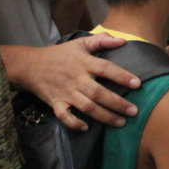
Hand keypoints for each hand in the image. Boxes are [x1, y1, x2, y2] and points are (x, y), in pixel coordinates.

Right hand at [17, 34, 139, 130]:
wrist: (30, 65)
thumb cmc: (60, 55)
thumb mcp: (79, 43)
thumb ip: (101, 41)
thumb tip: (122, 41)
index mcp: (83, 63)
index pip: (106, 68)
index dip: (122, 76)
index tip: (137, 84)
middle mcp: (76, 78)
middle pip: (99, 93)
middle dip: (117, 103)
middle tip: (134, 111)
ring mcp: (66, 92)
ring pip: (87, 107)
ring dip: (104, 116)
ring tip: (121, 123)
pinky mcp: (55, 103)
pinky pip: (64, 116)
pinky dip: (74, 123)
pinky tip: (86, 128)